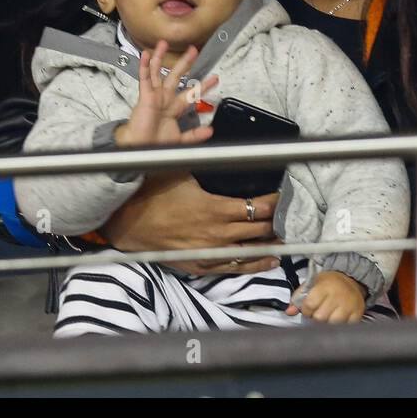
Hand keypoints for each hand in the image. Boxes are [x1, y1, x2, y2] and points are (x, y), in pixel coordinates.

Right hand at [98, 171, 281, 275]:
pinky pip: (233, 268)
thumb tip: (223, 148)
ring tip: (287, 240)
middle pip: (259, 230)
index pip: (256, 207)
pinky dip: (253, 265)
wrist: (126, 222)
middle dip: (276, 223)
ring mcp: (209, 252)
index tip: (283, 196)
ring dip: (271, 246)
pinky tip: (268, 261)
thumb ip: (204, 161)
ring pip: (250, 253)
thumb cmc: (153, 193)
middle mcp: (216, 233)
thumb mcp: (181, 169)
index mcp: (215, 208)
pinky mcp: (201, 265)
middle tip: (290, 216)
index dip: (274, 202)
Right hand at [116, 41, 218, 147]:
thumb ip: (194, 135)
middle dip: (185, 63)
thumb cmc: (155, 143)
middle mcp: (164, 98)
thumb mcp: (180, 139)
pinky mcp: (144, 96)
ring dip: (160, 57)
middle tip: (193, 50)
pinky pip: (144, 78)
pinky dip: (144, 66)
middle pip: (176, 76)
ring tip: (163, 43)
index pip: (191, 92)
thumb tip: (209, 131)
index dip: (203, 85)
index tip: (215, 78)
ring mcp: (154, 95)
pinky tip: (146, 55)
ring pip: (157, 72)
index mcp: (174, 107)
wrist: (140, 148)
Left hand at [286, 270, 366, 323]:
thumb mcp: (312, 284)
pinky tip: (337, 319)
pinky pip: (346, 327)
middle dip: (315, 318)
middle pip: (320, 318)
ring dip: (327, 324)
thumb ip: (298, 297)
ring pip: (333, 324)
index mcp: (325, 286)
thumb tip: (289, 311)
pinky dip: (340, 326)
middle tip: (318, 314)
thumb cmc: (328, 283)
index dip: (306, 310)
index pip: (309, 305)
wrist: (351, 279)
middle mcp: (338, 295)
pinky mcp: (358, 313)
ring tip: (327, 317)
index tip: (308, 309)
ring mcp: (349, 305)